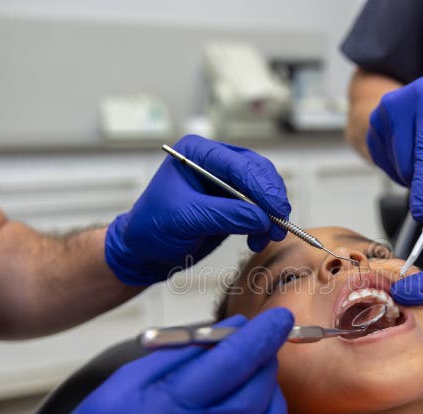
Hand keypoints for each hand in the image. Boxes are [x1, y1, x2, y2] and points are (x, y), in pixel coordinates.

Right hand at [0, 308, 293, 413]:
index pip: (229, 362)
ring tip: (256, 395)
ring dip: (271, 409)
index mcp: (158, 413)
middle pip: (253, 398)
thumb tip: (230, 333)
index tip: (281, 318)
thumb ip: (177, 357)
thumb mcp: (121, 388)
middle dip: (265, 367)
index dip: (262, 336)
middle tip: (261, 354)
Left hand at [106, 135, 290, 284]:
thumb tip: (262, 219)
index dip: (261, 186)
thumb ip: (225, 215)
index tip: (276, 209)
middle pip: (257, 172)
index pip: (238, 164)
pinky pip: (259, 207)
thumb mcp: (186, 219)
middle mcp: (213, 162)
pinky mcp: (232, 202)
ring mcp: (225, 181)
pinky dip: (265, 223)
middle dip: (271, 199)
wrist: (143, 251)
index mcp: (196, 153)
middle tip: (279, 224)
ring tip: (268, 236)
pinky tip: (258, 238)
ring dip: (271, 213)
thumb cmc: (152, 228)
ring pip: (263, 188)